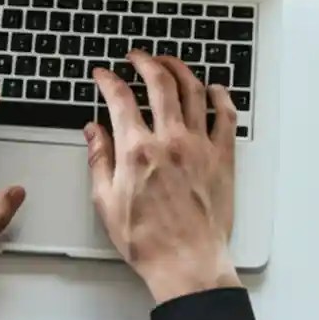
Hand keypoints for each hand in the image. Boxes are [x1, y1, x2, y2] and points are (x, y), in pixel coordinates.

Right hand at [85, 50, 240, 303]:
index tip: (103, 74)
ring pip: (193, 91)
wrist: (187, 263)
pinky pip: (225, 116)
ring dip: (179, 69)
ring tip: (168, 63)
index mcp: (136, 150)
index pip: (120, 98)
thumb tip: (93, 131)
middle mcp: (169, 141)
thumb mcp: (106, 202)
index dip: (108, 80)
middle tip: (136, 56)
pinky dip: (219, 96)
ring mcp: (199, 146)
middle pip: (159, 82)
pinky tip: (212, 88)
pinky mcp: (222, 157)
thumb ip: (99, 160)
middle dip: (145, 61)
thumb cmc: (148, 241)